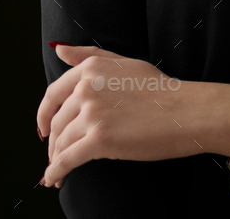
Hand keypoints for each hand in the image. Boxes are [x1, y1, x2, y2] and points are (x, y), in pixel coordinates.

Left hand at [37, 44, 205, 187]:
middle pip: (56, 121)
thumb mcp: (124, 63)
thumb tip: (59, 50)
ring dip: (55, 159)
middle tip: (57, 154)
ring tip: (58, 170)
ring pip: (61, 142)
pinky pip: (67, 159)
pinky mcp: (99, 139)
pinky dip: (57, 171)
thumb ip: (89, 56)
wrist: (185, 111)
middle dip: (53, 141)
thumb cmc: (160, 89)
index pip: (53, 93)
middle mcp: (87, 87)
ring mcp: (92, 113)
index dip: (44, 114)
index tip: (43, 129)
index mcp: (91, 68)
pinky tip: (56, 179)